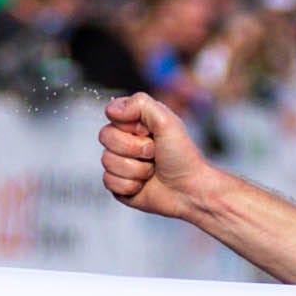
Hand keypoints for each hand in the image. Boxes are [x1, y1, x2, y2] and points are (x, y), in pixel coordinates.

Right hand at [100, 90, 216, 219]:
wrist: (190, 192)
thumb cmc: (182, 156)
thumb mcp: (167, 121)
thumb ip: (140, 104)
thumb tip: (111, 110)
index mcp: (136, 122)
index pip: (112, 114)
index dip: (130, 126)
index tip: (149, 132)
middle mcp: (126, 140)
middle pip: (105, 136)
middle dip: (134, 148)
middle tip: (154, 154)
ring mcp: (121, 163)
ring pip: (107, 160)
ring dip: (136, 169)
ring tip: (152, 171)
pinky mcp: (118, 185)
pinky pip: (109, 181)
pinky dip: (130, 185)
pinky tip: (144, 186)